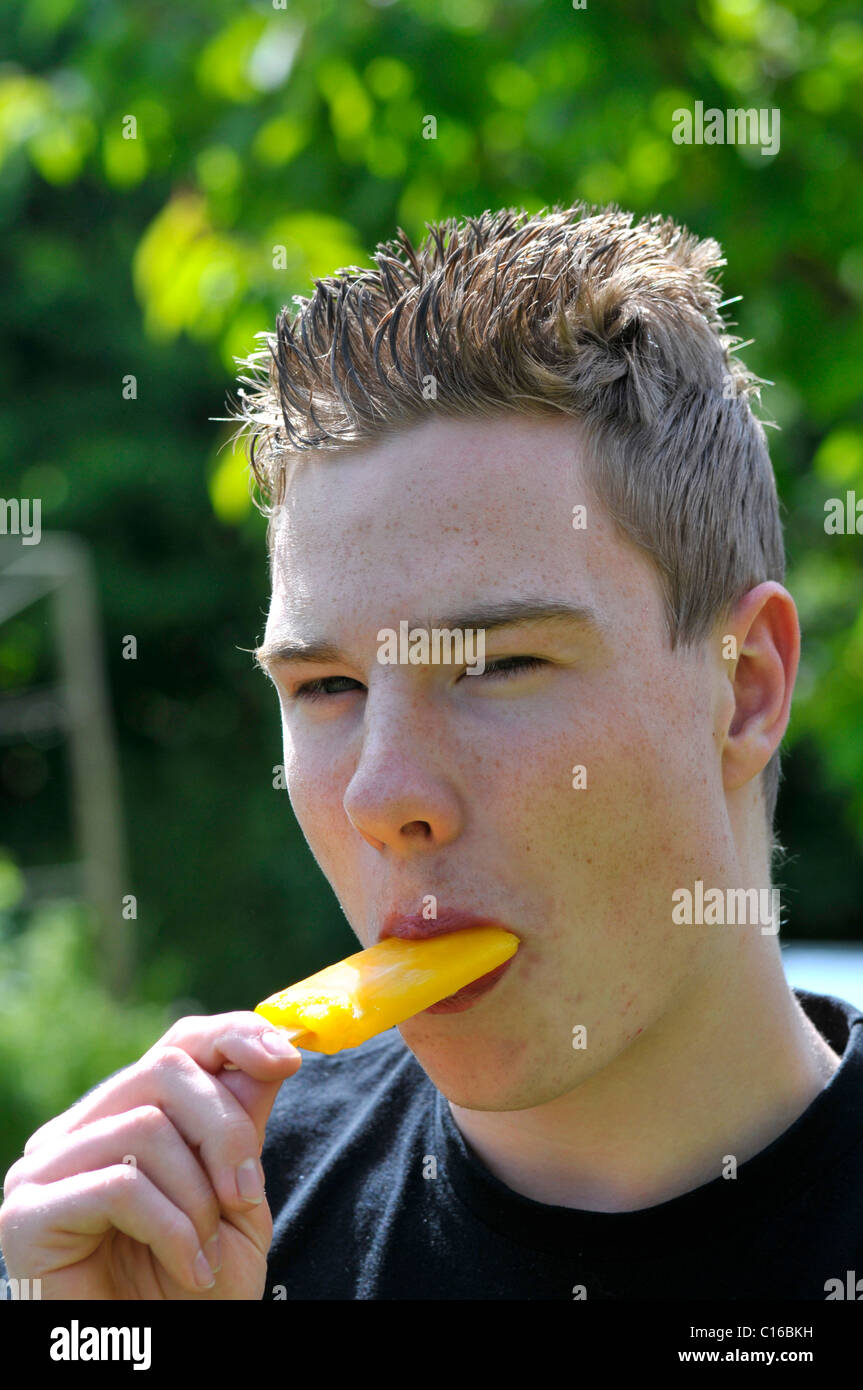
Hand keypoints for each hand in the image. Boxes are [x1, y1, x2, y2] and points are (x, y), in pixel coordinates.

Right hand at [0, 1012, 300, 1298]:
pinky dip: (172, 1229)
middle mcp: (76, 1131)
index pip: (176, 1044)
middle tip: (245, 1196)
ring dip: (198, 1196)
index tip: (289, 1058)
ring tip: (205, 1252)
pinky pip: (120, 1185)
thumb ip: (243, 1124)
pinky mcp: (27, 1213)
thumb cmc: (194, 1290)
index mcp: (122, 1116)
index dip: (234, 1036)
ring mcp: (43, 1168)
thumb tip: (274, 1044)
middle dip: (225, 1131)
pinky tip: (189, 1269)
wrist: (154, 1368)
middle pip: (164, 1070)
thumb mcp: (236, 1197)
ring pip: (146, 1126)